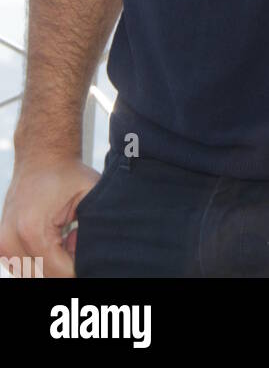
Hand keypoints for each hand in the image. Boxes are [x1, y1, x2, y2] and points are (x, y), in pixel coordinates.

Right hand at [0, 154, 100, 277]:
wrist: (41, 156)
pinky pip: (25, 268)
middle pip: (47, 277)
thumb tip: (96, 258)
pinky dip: (42, 260)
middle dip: (67, 264)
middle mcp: (10, 242)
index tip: (86, 243)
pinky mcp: (1, 247)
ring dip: (54, 263)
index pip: (61, 273)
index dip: (81, 265)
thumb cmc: (68, 174)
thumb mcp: (91, 195)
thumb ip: (95, 230)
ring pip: (35, 275)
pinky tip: (53, 238)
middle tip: (76, 236)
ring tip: (65, 235)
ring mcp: (2, 246)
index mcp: (32, 231)